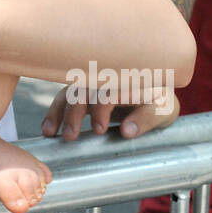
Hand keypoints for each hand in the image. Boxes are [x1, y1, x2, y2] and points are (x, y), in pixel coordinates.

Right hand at [40, 82, 179, 140]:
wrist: (155, 96)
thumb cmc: (159, 103)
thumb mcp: (163, 111)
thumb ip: (146, 119)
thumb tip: (126, 131)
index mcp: (128, 77)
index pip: (109, 89)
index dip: (101, 108)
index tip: (99, 129)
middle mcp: (107, 76)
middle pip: (85, 89)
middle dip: (75, 112)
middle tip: (71, 136)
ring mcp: (93, 83)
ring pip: (71, 92)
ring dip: (60, 112)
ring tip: (52, 133)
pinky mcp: (84, 92)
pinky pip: (65, 99)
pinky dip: (55, 113)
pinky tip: (48, 129)